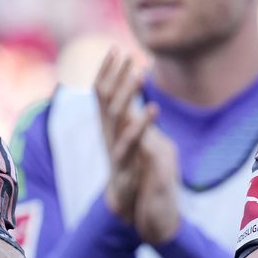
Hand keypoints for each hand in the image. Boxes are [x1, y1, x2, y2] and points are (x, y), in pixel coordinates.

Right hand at [94, 48, 180, 243]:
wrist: (133, 209)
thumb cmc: (137, 170)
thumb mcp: (136, 137)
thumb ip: (133, 114)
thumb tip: (136, 87)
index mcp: (110, 126)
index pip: (102, 92)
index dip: (107, 70)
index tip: (115, 48)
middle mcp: (108, 135)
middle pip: (105, 99)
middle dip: (114, 74)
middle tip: (125, 52)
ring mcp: (114, 150)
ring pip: (115, 117)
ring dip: (127, 93)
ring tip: (140, 73)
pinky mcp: (124, 167)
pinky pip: (130, 143)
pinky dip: (142, 124)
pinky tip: (154, 107)